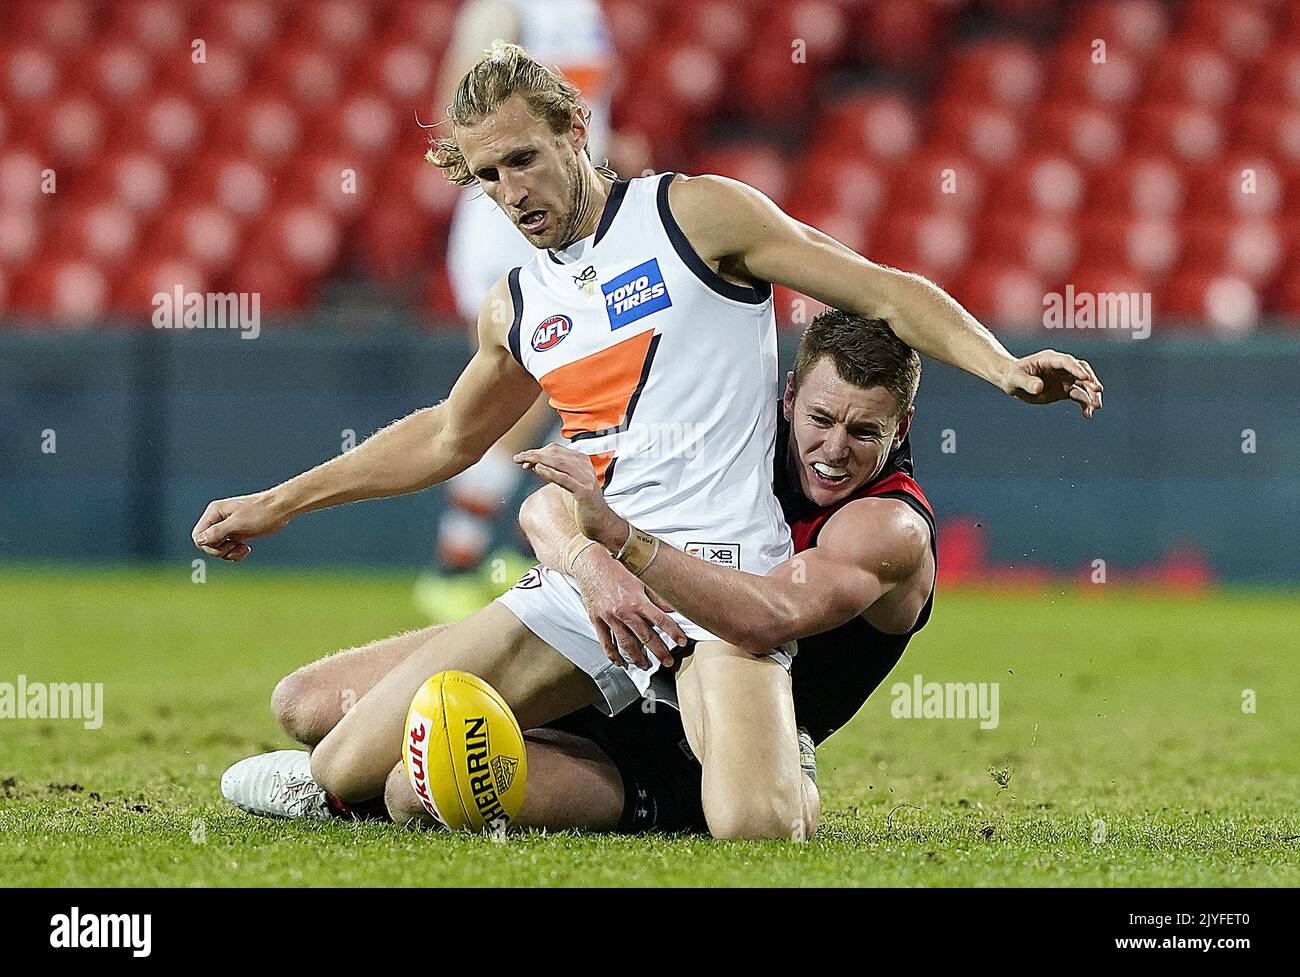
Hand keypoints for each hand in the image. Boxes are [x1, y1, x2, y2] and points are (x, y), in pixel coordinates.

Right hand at [191, 492, 288, 561]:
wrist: (281, 509)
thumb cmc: (261, 512)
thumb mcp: (238, 523)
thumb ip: (217, 531)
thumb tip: (199, 540)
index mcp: (214, 512)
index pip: (198, 535)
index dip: (208, 545)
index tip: (224, 544)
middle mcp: (218, 519)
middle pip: (206, 544)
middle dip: (219, 550)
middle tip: (234, 547)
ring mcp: (227, 527)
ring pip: (217, 548)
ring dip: (229, 553)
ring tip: (243, 549)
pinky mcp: (237, 534)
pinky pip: (228, 549)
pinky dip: (235, 553)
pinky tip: (246, 550)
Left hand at [513, 443, 625, 546]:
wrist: (601, 523)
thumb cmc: (582, 504)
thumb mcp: (568, 484)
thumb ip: (557, 472)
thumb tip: (537, 464)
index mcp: (581, 461)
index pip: (555, 449)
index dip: (537, 452)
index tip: (523, 459)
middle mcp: (584, 466)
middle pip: (554, 453)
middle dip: (533, 454)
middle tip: (517, 458)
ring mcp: (585, 478)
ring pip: (558, 463)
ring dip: (537, 460)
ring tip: (523, 461)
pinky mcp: (584, 491)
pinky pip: (564, 479)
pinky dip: (550, 472)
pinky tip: (538, 468)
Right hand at [570, 546, 687, 670]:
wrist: (590, 563)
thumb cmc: (616, 569)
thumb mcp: (640, 579)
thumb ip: (656, 596)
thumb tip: (672, 607)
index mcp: (637, 600)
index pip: (660, 619)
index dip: (673, 631)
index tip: (682, 641)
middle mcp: (624, 611)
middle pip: (645, 636)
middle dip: (659, 652)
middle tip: (668, 661)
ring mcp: (610, 618)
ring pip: (626, 644)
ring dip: (637, 658)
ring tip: (645, 665)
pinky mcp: (597, 620)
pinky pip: (606, 642)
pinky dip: (613, 655)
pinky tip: (620, 662)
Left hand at [1002, 350, 1103, 417]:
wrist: (1014, 383)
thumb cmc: (1013, 376)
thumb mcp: (1016, 379)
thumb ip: (1027, 382)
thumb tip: (1039, 387)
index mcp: (1050, 359)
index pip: (1067, 361)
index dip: (1077, 369)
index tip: (1086, 377)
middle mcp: (1061, 367)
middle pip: (1081, 371)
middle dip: (1090, 380)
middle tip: (1098, 391)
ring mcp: (1065, 379)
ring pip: (1084, 385)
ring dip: (1091, 394)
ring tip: (1096, 406)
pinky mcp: (1065, 390)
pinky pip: (1079, 396)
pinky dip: (1084, 404)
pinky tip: (1087, 415)